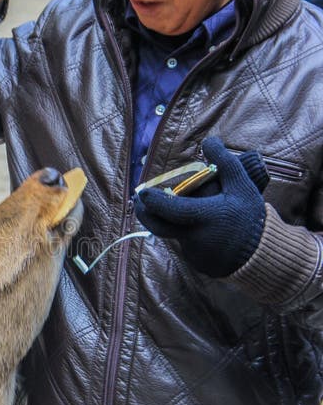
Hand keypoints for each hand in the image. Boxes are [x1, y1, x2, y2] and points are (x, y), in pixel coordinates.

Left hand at [134, 137, 267, 277]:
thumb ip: (225, 162)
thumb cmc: (252, 218)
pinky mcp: (198, 263)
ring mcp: (193, 253)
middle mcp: (192, 237)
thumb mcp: (242, 186)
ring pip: (175, 235)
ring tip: (185, 211)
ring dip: (174, 224)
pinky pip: (188, 247)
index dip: (151, 200)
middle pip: (157, 227)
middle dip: (144, 213)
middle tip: (139, 202)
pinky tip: (205, 231)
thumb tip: (209, 141)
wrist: (264, 255)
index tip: (142, 192)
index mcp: (201, 217)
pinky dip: (190, 237)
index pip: (167, 208)